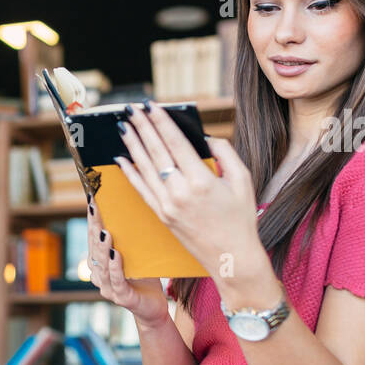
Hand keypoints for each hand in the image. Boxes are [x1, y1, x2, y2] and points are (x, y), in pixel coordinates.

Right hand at [86, 200, 171, 326]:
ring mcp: (108, 288)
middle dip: (95, 227)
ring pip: (103, 265)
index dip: (92, 220)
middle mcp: (99, 275)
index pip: (93, 238)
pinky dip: (116, 267)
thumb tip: (134, 208)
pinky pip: (117, 281)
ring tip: (105, 231)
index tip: (93, 200)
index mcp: (99, 263)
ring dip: (103, 247)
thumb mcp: (136, 255)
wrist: (154, 308)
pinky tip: (116, 254)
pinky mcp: (122, 298)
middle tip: (96, 208)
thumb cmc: (144, 278)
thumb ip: (130, 239)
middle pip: (95, 249)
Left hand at [112, 104, 264, 281]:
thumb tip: (205, 137)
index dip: (161, 122)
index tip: (151, 106)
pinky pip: (141, 190)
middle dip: (142, 128)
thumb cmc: (241, 218)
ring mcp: (167, 205)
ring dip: (132, 146)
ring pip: (145, 169)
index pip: (175, 143)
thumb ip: (225, 153)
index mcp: (202, 180)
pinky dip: (130, 173)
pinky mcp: (161, 216)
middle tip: (131, 110)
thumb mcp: (243, 180)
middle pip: (156, 152)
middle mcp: (180, 192)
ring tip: (123, 127)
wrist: (231, 258)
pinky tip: (121, 159)